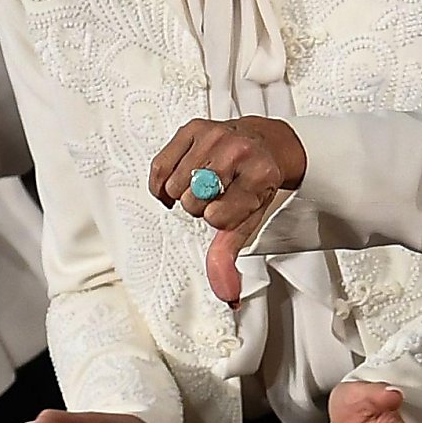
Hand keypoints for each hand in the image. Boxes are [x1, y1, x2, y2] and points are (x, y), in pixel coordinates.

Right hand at [149, 117, 308, 303]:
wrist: (262, 144)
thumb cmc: (252, 184)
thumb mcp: (248, 220)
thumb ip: (228, 255)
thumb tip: (225, 294)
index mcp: (258, 176)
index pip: (217, 218)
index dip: (221, 217)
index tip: (234, 203)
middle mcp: (237, 151)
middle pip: (192, 202)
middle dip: (201, 205)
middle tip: (217, 193)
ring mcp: (214, 136)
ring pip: (174, 185)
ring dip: (183, 191)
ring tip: (202, 183)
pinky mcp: (193, 128)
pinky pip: (159, 167)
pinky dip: (163, 181)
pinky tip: (178, 181)